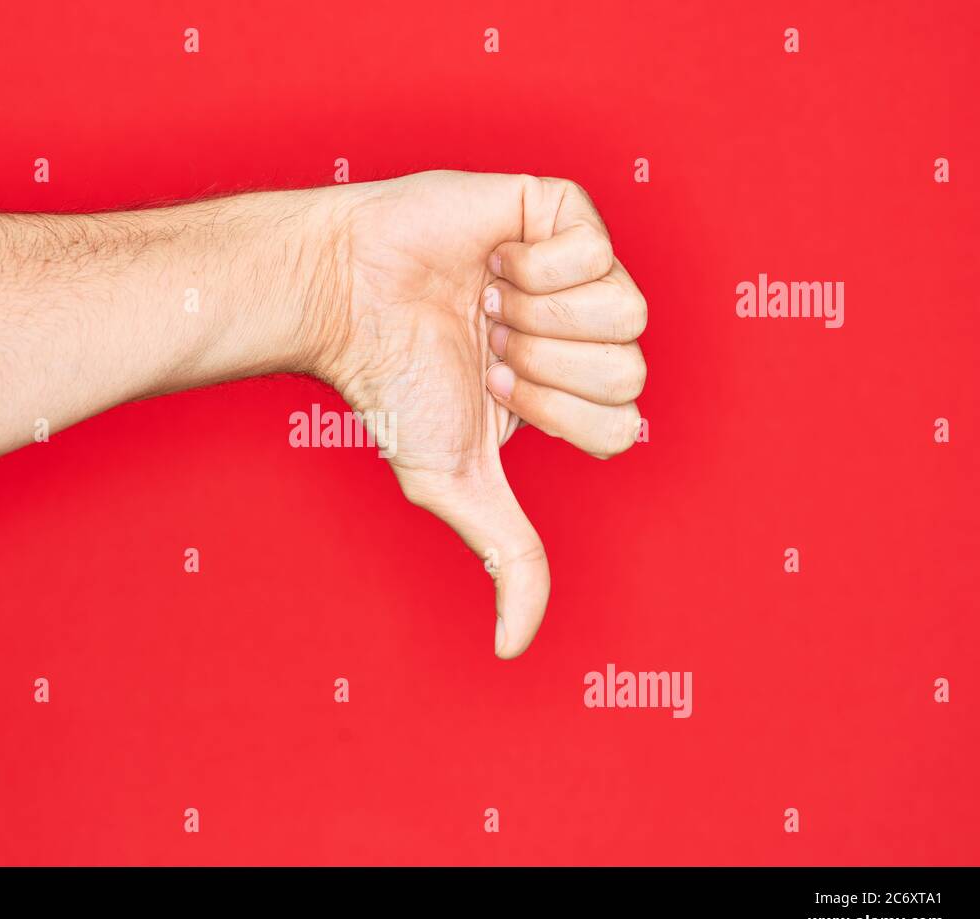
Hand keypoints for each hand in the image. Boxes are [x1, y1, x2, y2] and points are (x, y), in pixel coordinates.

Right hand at [316, 171, 647, 658]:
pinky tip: (494, 258)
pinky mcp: (558, 209)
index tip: (491, 389)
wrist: (346, 296)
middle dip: (545, 369)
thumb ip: (507, 559)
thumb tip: (513, 648)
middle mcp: (579, 333)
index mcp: (565, 394)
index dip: (554, 415)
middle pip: (633, 372)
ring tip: (489, 302)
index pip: (623, 425)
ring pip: (628, 311)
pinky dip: (537, 264)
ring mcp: (574, 268)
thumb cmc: (393, 384)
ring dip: (540, 318)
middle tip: (489, 347)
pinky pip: (597, 245)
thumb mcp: (454, 482)